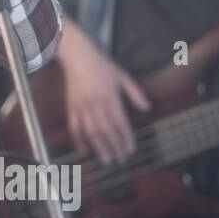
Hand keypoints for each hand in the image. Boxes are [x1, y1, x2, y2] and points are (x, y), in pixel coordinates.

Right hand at [57, 23, 150, 164]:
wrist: (77, 56)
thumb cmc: (102, 65)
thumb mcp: (123, 76)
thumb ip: (135, 93)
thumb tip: (148, 109)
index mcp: (110, 96)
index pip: (120, 122)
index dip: (126, 138)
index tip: (131, 150)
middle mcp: (95, 103)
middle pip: (105, 130)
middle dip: (113, 147)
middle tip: (120, 160)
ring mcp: (81, 106)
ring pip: (90, 131)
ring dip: (98, 147)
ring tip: (106, 160)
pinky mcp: (71, 107)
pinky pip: (74, 127)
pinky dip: (79, 140)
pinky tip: (85, 151)